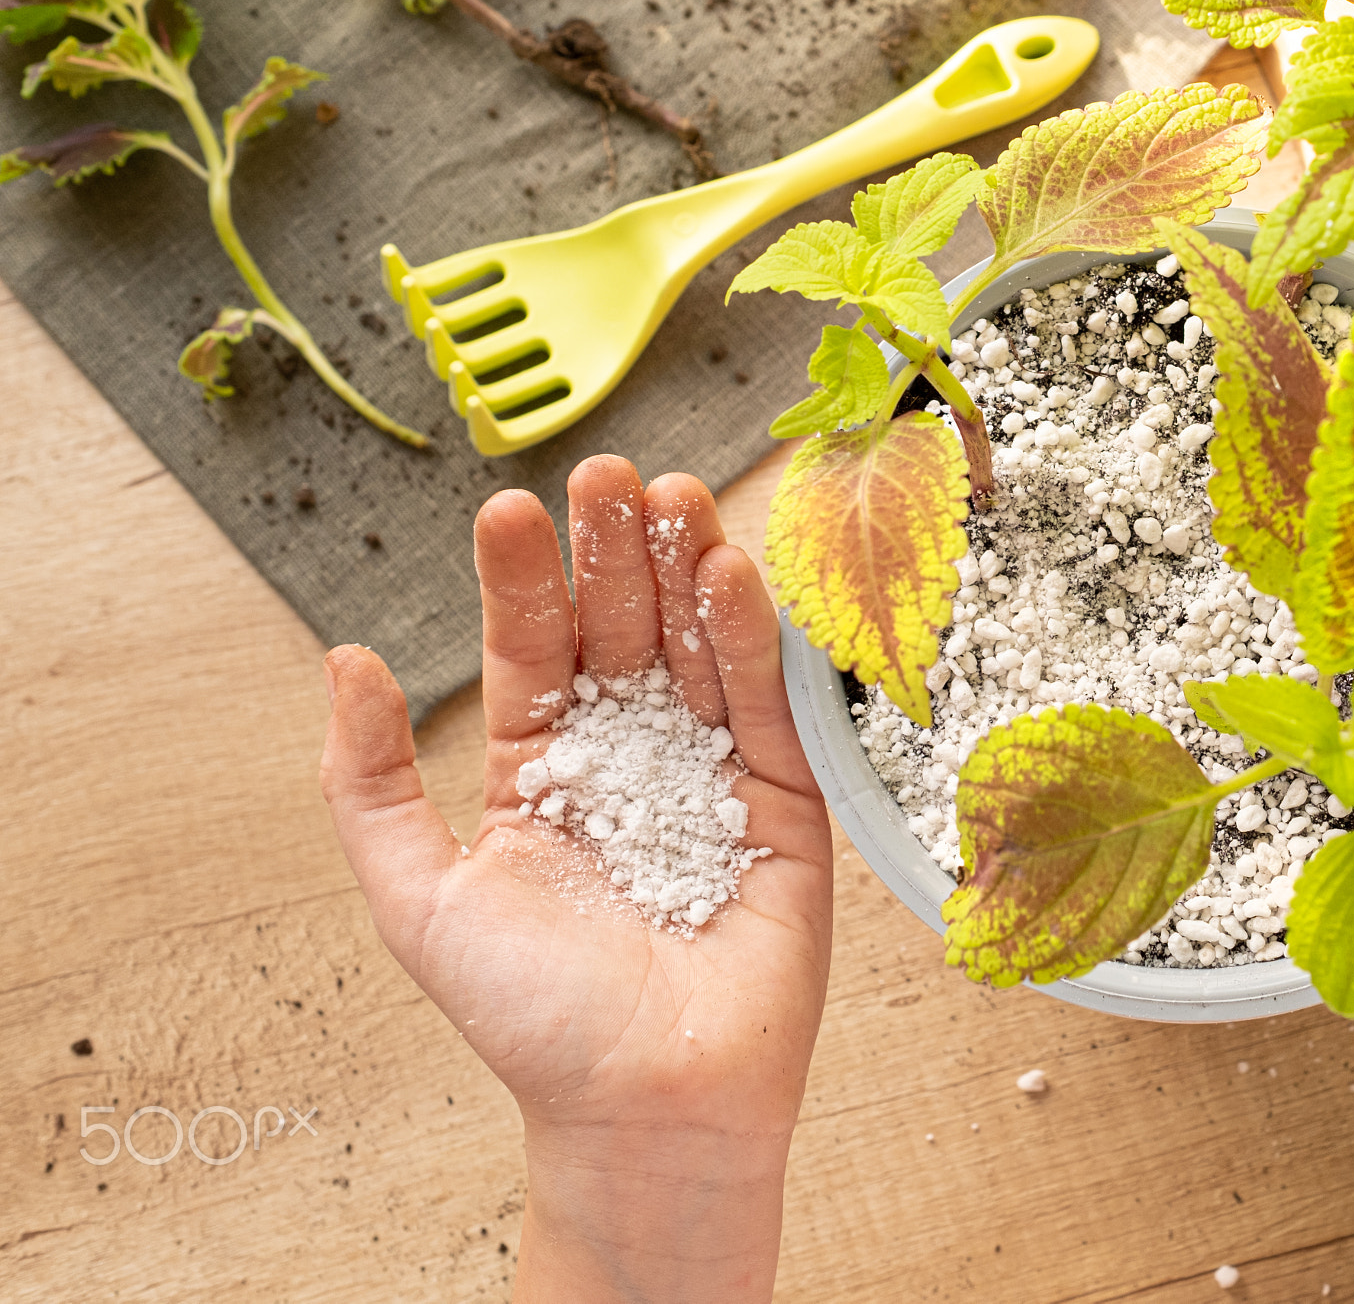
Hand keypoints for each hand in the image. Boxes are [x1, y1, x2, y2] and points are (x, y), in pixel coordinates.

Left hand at [320, 455, 831, 1303]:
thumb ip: (371, 782)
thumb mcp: (418, 899)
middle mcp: (631, 760)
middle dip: (612, 549)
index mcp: (546, 773)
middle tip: (606, 472)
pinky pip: (767, 703)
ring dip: (685, 567)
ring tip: (668, 493)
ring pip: (697, 647)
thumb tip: (343, 662)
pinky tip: (726, 570)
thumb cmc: (533, 1022)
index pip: (534, 649)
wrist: (646, 1104)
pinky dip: (749, 634)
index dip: (523, 579)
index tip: (510, 508)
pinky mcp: (787, 801)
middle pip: (622, 629)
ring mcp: (713, 772)